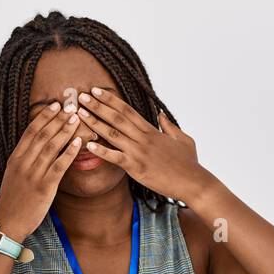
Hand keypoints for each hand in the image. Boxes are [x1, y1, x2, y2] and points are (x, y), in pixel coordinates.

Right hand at [0, 102, 81, 241]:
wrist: (6, 223)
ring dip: (65, 130)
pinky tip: (79, 143)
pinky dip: (69, 152)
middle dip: (57, 118)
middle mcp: (23, 162)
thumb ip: (26, 163)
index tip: (55, 105)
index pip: (30, 131)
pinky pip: (59, 166)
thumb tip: (37, 152)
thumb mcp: (16, 177)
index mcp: (16, 158)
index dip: (44, 117)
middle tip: (71, 105)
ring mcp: (33, 174)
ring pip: (51, 146)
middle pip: (42, 134)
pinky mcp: (44, 187)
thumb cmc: (13, 202)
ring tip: (76, 118)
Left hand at [77, 87, 211, 203]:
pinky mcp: (137, 168)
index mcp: (152, 131)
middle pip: (117, 118)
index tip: (97, 90)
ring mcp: (139, 152)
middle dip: (97, 106)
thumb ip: (170, 126)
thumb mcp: (183, 140)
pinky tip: (88, 145)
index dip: (111, 100)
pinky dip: (101, 151)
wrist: (194, 182)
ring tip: (79, 114)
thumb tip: (161, 115)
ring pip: (112, 134)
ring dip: (94, 123)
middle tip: (81, 96)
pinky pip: (115, 157)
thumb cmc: (190, 163)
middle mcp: (143, 138)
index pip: (128, 110)